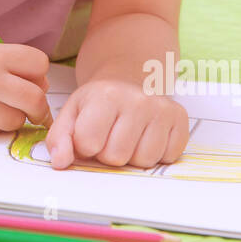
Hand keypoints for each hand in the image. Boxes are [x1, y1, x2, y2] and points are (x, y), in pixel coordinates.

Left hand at [44, 78, 188, 170]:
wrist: (129, 78)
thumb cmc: (99, 101)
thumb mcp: (72, 112)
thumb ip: (59, 139)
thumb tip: (60, 163)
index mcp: (106, 95)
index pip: (89, 144)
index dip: (85, 146)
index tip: (89, 133)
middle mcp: (138, 100)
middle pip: (117, 157)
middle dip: (108, 153)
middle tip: (110, 135)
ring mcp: (162, 109)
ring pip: (144, 161)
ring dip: (133, 156)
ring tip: (128, 136)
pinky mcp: (181, 120)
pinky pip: (167, 158)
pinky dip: (156, 154)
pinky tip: (147, 135)